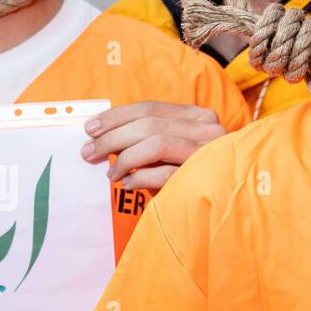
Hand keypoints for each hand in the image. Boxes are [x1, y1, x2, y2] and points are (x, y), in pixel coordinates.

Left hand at [82, 101, 227, 191]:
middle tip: (88, 152)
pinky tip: (128, 185)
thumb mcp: (170, 149)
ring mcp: (208, 151)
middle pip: (149, 123)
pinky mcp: (204, 175)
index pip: (151, 108)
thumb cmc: (191, 173)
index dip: (116, 116)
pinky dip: (140, 178)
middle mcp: (207, 129)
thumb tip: (102, 134)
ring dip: (125, 158)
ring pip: (156, 143)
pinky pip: (163, 173)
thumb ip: (147, 137)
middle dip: (112, 137)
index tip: (90, 128)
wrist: (221, 203)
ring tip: (110, 174)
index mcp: (199, 116)